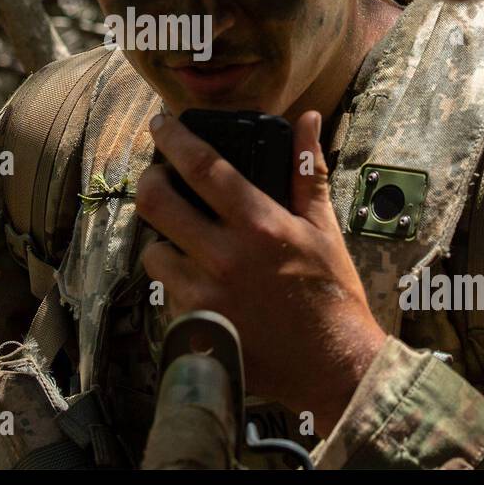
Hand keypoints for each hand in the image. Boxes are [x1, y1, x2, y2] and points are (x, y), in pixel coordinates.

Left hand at [137, 110, 385, 433]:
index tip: (160, 122)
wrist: (334, 364)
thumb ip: (306, 171)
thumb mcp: (323, 228)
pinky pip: (167, 291)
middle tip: (158, 178)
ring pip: (152, 250)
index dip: (174, 138)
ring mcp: (206, 293)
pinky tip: (199, 281)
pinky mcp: (196, 326)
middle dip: (149, 181)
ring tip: (183, 240)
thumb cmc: (331, 293)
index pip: (203, 166)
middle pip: (156, 202)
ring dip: (162, 239)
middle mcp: (227, 255)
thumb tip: (308, 120)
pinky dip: (177, 281)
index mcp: (261, 223)